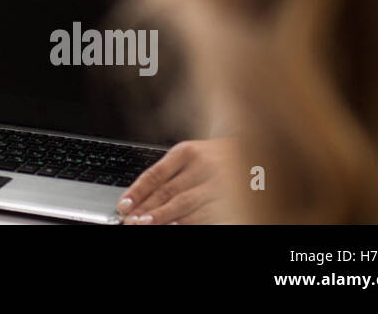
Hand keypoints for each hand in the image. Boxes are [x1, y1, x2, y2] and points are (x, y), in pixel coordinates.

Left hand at [117, 139, 234, 224]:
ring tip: (144, 224)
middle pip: (167, 191)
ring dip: (161, 217)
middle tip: (130, 220)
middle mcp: (203, 165)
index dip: (137, 192)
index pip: (155, 174)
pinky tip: (174, 225)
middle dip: (145, 208)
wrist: (254, 155)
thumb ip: (169, 174)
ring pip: (183, 204)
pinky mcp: (231, 199)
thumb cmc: (217, 160)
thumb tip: (140, 197)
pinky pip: (204, 214)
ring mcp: (218, 183)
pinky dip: (186, 222)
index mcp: (187, 151)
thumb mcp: (191, 158)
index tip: (123, 206)